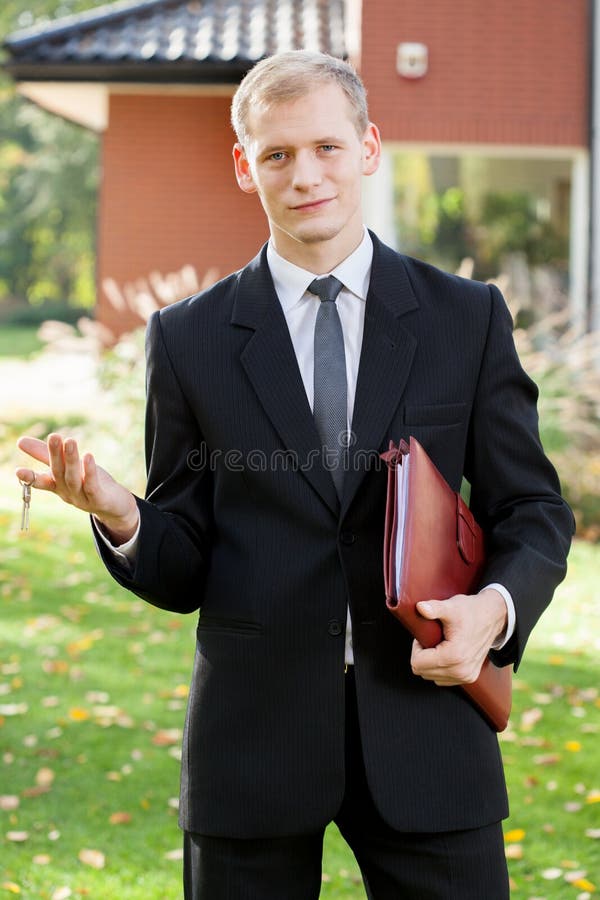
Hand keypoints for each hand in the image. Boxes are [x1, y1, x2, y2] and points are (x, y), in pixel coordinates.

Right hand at [16, 433, 139, 542]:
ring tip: (70, 441)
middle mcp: (67, 493)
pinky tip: (88, 456)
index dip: (30, 478)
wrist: (115, 505)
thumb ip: (46, 455)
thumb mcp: (67, 467)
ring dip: (71, 460)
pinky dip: (90, 472)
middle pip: (58, 473)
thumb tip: (20, 441)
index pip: (41, 481)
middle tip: (54, 436)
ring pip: (74, 479)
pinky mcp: (99, 500)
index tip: (18, 471)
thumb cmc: (88, 481)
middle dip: (54, 455)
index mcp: (58, 485)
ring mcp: (82, 498)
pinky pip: (92, 486)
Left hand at [410, 589, 507, 685]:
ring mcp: (466, 676)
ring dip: (430, 662)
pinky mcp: (469, 678)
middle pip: (422, 671)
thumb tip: (420, 607)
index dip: (417, 647)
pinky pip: (442, 679)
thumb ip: (434, 608)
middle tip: (433, 638)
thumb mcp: (451, 607)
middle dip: (423, 655)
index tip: (427, 635)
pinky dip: (439, 668)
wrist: (492, 617)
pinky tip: (446, 653)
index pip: (417, 663)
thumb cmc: (471, 611)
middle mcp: (461, 671)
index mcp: (454, 656)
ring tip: (440, 645)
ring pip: (431, 676)